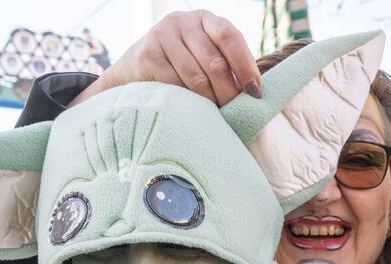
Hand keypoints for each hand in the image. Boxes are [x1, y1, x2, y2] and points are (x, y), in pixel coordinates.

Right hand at [73, 9, 261, 107]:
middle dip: (229, 92)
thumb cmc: (181, 69)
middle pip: (215, 62)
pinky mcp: (146, 54)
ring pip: (196, 77)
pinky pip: (175, 85)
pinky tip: (191, 111)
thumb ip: (228, 66)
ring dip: (209, 101)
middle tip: (235, 112)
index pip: (230, 36)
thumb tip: (256, 92)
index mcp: (205, 19)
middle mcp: (183, 20)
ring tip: (215, 115)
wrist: (134, 71)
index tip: (255, 92)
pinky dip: (187, 102)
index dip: (245, 66)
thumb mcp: (205, 58)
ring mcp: (162, 34)